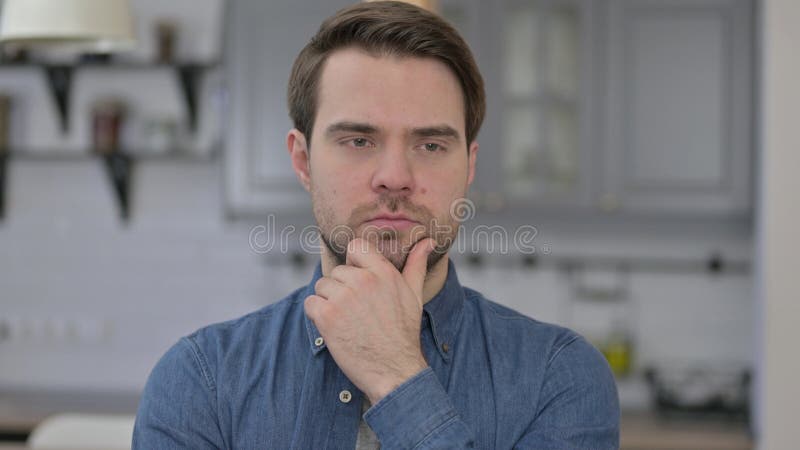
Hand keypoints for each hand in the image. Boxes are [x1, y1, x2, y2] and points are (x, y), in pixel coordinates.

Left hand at [304, 237, 433, 403]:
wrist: (394, 370)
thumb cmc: (403, 333)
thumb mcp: (414, 295)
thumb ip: (416, 265)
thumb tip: (427, 241)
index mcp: (383, 272)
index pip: (356, 247)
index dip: (353, 263)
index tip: (358, 281)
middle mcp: (363, 281)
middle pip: (336, 271)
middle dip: (342, 289)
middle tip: (356, 311)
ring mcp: (343, 298)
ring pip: (322, 286)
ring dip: (328, 302)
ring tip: (346, 320)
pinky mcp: (327, 316)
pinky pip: (310, 303)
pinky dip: (317, 315)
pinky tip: (335, 328)